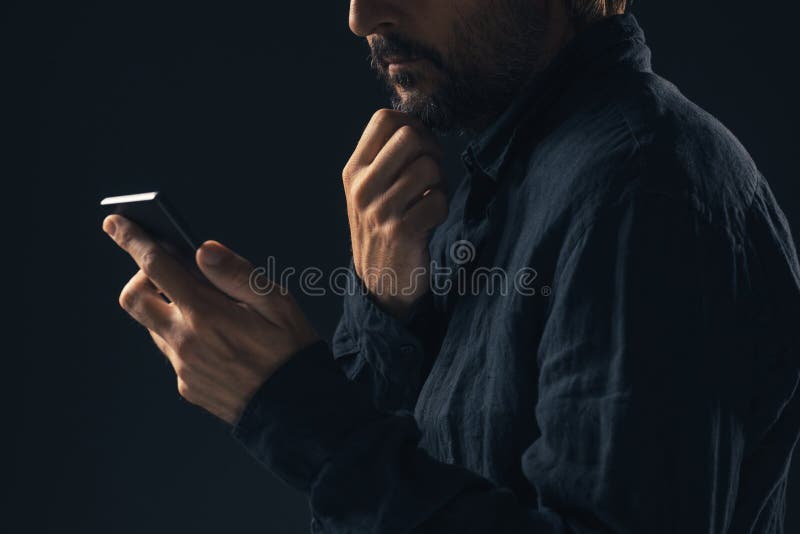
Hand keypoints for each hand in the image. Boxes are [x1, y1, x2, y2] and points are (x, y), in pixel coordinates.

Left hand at [102, 214, 319, 424]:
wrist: (297, 412)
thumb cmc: (291, 352)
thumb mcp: (277, 303)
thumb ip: (236, 273)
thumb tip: (203, 249)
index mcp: (206, 314)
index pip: (156, 267)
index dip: (133, 240)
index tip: (115, 222)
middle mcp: (185, 341)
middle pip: (134, 298)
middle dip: (142, 278)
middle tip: (173, 272)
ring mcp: (183, 367)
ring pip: (153, 325)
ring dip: (167, 307)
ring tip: (207, 307)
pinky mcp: (186, 386)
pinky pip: (172, 352)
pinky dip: (183, 335)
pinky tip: (217, 339)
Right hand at [343, 109, 447, 318]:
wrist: (378, 282)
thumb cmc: (383, 226)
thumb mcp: (369, 190)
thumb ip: (386, 157)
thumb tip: (421, 124)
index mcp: (353, 170)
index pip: (384, 118)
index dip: (412, 125)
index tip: (419, 148)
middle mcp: (362, 187)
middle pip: (410, 135)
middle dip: (431, 150)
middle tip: (430, 173)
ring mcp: (380, 210)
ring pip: (428, 167)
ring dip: (440, 182)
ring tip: (429, 198)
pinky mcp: (401, 232)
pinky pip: (437, 201)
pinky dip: (441, 209)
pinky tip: (429, 220)